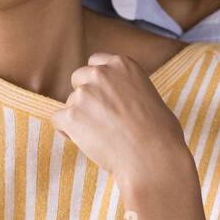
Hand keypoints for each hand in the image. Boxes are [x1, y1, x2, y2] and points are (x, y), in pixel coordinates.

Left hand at [51, 53, 195, 196]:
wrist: (152, 157)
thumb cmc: (160, 133)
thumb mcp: (150, 96)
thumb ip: (129, 89)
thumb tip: (122, 99)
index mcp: (122, 64)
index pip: (95, 62)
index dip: (96, 81)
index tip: (102, 95)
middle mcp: (101, 74)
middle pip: (78, 78)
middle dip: (85, 96)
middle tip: (99, 118)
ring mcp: (84, 94)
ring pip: (70, 103)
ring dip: (79, 117)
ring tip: (100, 136)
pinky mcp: (71, 115)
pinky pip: (58, 120)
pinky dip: (67, 132)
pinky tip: (86, 142)